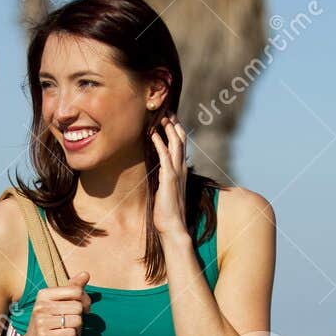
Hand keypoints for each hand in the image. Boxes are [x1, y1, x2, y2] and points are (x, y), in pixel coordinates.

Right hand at [21, 274, 89, 335]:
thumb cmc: (48, 323)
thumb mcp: (57, 303)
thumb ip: (72, 288)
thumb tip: (86, 273)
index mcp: (44, 294)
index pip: (76, 291)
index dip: (85, 300)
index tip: (82, 307)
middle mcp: (41, 306)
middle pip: (78, 307)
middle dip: (79, 316)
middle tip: (72, 321)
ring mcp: (41, 322)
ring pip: (76, 321)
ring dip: (75, 327)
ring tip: (65, 329)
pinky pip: (71, 333)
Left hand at [150, 113, 189, 238]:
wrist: (172, 226)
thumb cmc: (167, 211)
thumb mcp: (166, 189)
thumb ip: (165, 177)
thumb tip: (160, 170)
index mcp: (181, 170)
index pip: (181, 145)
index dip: (177, 130)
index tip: (170, 118)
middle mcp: (181, 168)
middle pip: (181, 140)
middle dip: (175, 124)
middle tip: (168, 110)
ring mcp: (176, 173)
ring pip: (175, 144)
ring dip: (168, 129)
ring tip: (162, 116)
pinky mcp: (169, 178)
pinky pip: (164, 157)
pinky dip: (160, 144)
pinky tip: (154, 134)